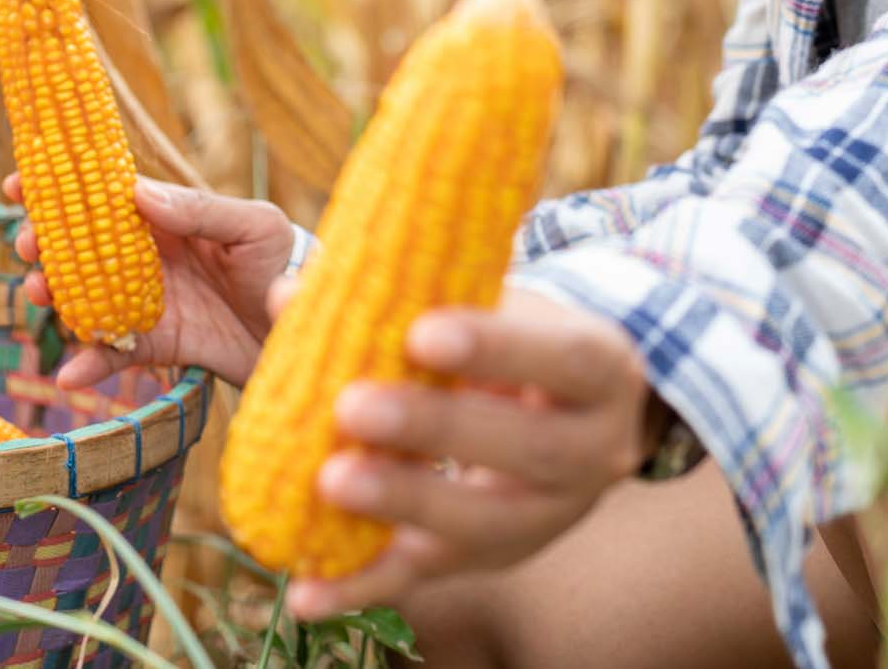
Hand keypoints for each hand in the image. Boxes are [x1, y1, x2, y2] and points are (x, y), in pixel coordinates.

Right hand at [7, 172, 295, 389]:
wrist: (311, 333)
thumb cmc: (286, 263)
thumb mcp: (254, 227)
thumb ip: (201, 210)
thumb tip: (140, 194)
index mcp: (166, 216)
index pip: (104, 194)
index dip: (58, 187)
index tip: (18, 184)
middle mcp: (147, 255)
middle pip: (79, 244)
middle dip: (43, 242)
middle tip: (28, 246)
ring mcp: (146, 300)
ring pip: (84, 295)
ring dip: (54, 296)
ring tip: (40, 296)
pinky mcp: (156, 344)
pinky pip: (113, 352)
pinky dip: (89, 363)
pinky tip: (70, 373)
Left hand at [284, 286, 656, 620]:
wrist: (575, 415)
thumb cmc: (517, 343)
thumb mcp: (490, 306)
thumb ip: (406, 297)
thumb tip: (287, 294)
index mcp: (600, 373)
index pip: (562, 358)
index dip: (494, 348)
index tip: (420, 333)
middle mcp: (590, 454)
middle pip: (526, 448)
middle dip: (435, 429)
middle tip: (354, 407)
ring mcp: (544, 519)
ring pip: (480, 526)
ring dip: (400, 506)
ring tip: (329, 483)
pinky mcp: (491, 560)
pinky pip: (426, 579)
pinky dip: (361, 588)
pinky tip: (307, 593)